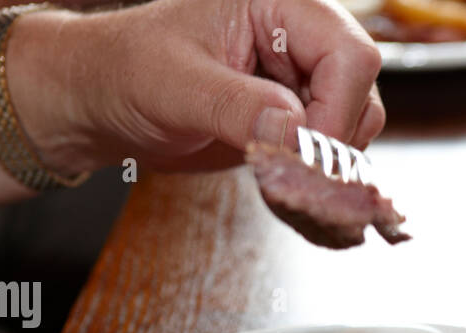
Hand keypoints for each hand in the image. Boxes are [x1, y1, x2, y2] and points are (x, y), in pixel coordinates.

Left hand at [21, 0, 384, 174]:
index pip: (348, 54)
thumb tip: (292, 129)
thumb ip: (236, 104)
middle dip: (332, 141)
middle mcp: (298, 38)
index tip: (300, 151)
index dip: (335, 110)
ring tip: (273, 176)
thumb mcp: (174, 84)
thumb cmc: (125, 69)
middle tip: (287, 171)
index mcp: (277, 4)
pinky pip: (329, 152)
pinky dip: (313, 177)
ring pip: (354, 127)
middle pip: (361, 92)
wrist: (103, 101)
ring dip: (324, 164)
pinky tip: (277, 182)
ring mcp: (299, 82)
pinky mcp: (292, 121)